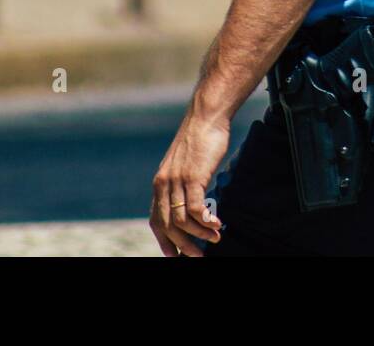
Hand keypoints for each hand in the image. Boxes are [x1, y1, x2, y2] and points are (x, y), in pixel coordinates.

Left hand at [150, 110, 229, 256]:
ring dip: (199, 236)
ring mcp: (177, 181)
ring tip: (215, 239)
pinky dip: (206, 222)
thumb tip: (194, 206)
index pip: (156, 220)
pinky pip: (196, 209)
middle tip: (199, 256)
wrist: (206, 117)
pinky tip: (217, 225)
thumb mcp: (186, 166)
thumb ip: (184, 185)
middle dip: (184, 246)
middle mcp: (164, 184)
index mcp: (160, 183)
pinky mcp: (193, 177)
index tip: (174, 255)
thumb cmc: (201, 140)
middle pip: (168, 226)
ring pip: (182, 221)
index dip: (164, 241)